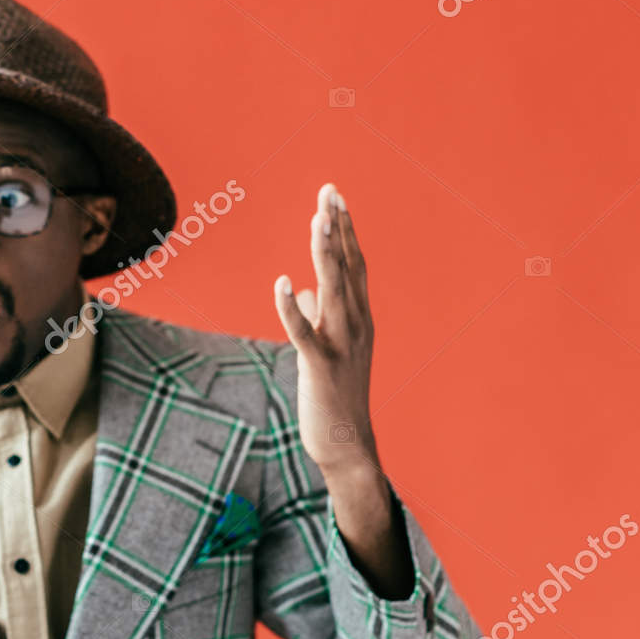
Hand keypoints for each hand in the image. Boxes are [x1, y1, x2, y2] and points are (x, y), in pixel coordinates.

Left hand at [273, 185, 413, 598]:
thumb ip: (318, 317)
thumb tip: (302, 292)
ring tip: (316, 221)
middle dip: (337, 228)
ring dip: (324, 255)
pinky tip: (281, 283)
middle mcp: (356, 325)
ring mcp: (342, 346)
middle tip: (329, 192)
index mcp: (358, 318)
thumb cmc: (334, 396)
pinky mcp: (321, 368)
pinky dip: (292, 309)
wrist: (347, 446)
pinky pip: (305, 333)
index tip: (334, 196)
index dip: (344, 229)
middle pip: (347, 267)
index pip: (353, 264)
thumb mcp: (327, 349)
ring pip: (333, 291)